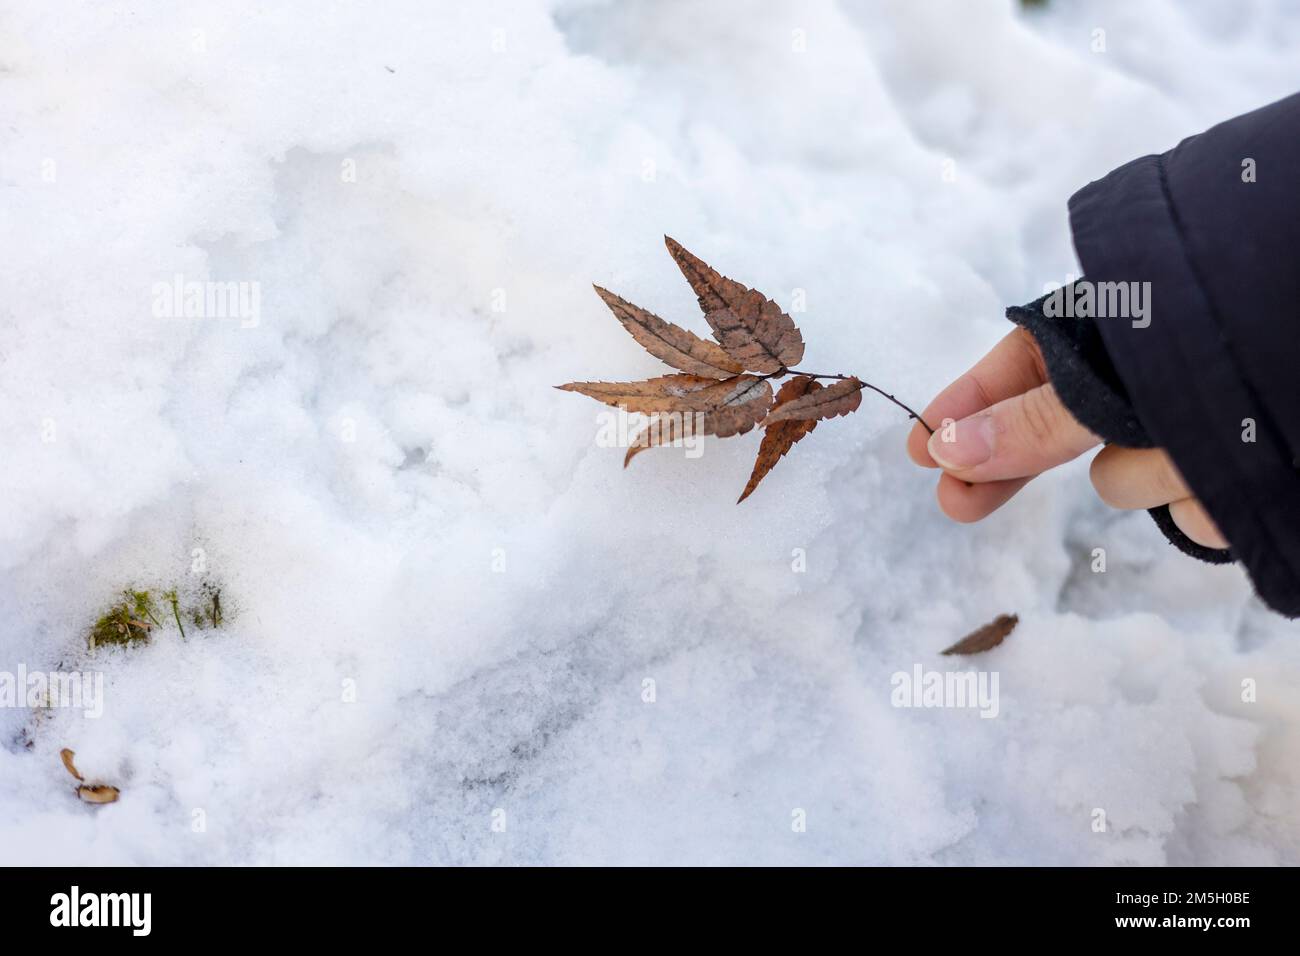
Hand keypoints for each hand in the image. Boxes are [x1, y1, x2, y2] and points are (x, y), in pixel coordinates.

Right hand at [905, 328, 1228, 548]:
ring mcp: (1180, 438)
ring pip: (1123, 480)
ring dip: (1148, 475)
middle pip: (1047, 438)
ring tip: (1189, 449)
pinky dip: (1202, 503)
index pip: (1013, 369)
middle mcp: (1138, 386)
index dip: (963, 409)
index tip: (918, 448)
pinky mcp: (1223, 486)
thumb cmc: (1229, 338)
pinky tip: (1222, 482)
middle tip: (953, 502)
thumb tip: (948, 447)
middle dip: (1006, 470)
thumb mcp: (1113, 380)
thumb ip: (1034, 421)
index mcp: (1108, 335)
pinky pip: (1188, 514)